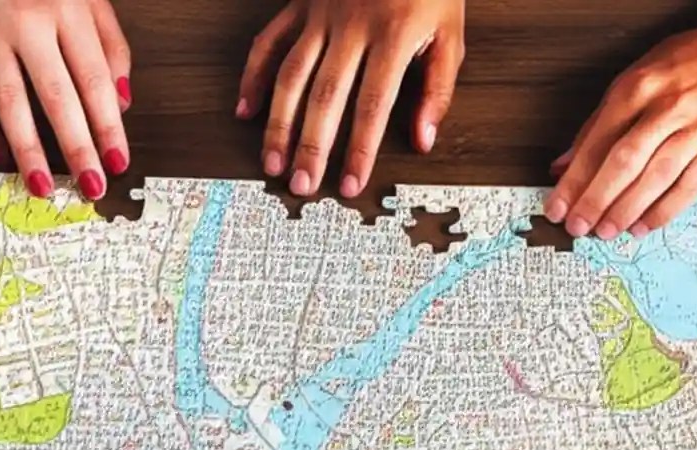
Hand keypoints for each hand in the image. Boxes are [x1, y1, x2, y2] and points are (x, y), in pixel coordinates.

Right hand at [0, 0, 131, 200]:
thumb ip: (111, 47)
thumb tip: (122, 103)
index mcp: (68, 9)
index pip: (95, 81)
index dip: (108, 127)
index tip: (119, 162)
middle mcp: (28, 22)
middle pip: (57, 97)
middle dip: (77, 148)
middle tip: (91, 186)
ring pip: (9, 103)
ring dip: (28, 150)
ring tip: (43, 186)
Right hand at [238, 0, 464, 198]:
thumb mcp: (450, 32)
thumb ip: (438, 88)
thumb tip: (423, 139)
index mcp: (394, 35)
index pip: (373, 105)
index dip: (359, 149)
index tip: (350, 184)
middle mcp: (352, 26)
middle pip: (326, 96)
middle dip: (311, 146)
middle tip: (302, 185)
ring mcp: (320, 15)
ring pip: (292, 75)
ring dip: (279, 123)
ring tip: (272, 162)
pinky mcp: (299, 5)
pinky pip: (269, 42)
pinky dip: (253, 76)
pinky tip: (246, 110)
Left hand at [544, 0, 696, 239]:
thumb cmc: (689, 62)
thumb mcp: (635, 77)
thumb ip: (598, 123)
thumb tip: (564, 164)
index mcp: (639, 88)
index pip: (596, 142)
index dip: (574, 180)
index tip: (556, 206)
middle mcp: (668, 108)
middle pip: (625, 161)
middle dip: (596, 199)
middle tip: (576, 226)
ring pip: (657, 177)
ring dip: (627, 209)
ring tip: (605, 232)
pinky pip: (691, 185)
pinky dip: (665, 209)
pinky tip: (643, 226)